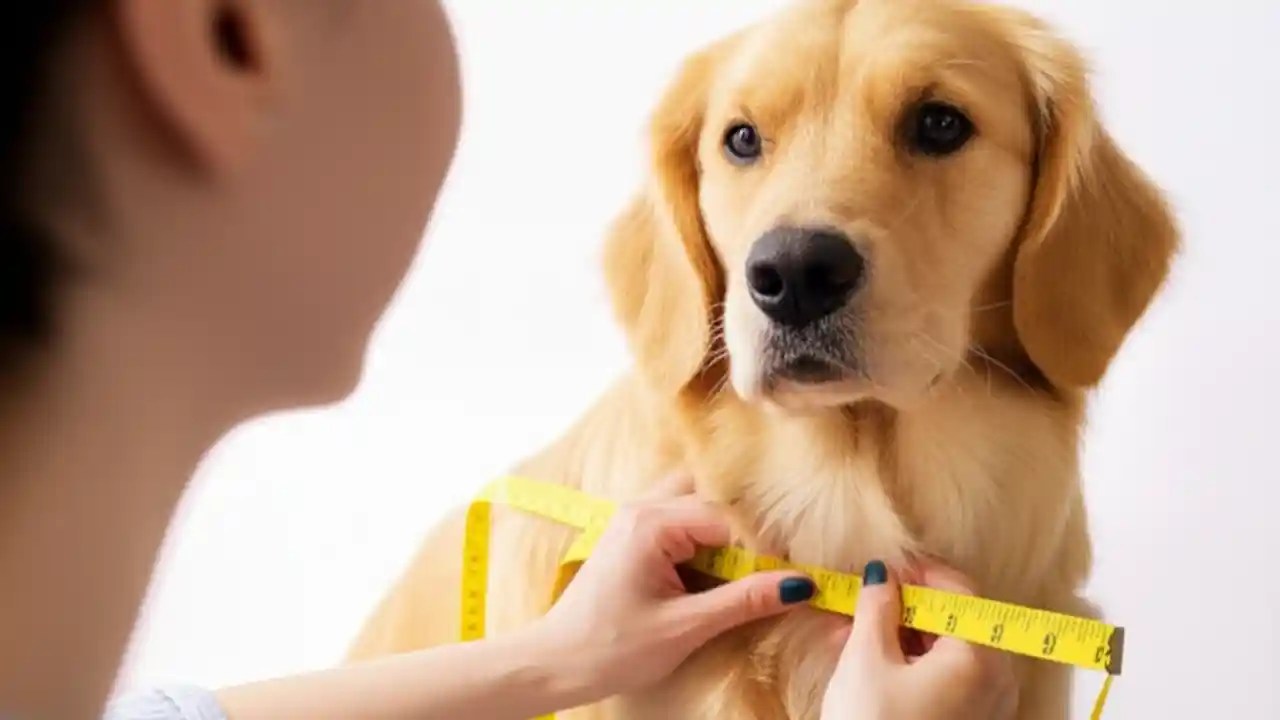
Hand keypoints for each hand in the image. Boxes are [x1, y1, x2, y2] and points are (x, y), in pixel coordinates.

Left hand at [530, 477, 814, 701]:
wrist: (553, 663)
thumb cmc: (610, 648)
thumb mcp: (685, 627)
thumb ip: (744, 601)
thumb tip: (799, 585)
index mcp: (652, 523)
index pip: (727, 518)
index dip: (761, 548)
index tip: (787, 576)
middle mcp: (642, 507)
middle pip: (711, 496)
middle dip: (742, 528)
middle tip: (765, 566)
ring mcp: (633, 518)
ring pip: (693, 501)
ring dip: (720, 529)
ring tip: (740, 568)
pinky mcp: (631, 535)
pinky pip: (677, 517)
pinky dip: (700, 536)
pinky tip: (712, 567)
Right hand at [821, 559, 1017, 719]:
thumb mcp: (866, 660)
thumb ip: (877, 607)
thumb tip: (881, 574)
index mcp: (980, 656)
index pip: (958, 590)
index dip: (918, 571)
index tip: (884, 565)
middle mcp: (998, 680)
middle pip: (956, 621)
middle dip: (906, 606)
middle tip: (864, 598)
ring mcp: (988, 707)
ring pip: (948, 651)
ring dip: (904, 635)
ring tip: (857, 632)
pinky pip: (947, 680)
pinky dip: (914, 664)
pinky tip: (874, 663)